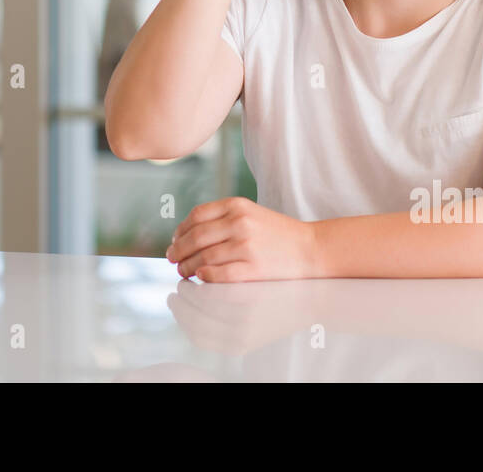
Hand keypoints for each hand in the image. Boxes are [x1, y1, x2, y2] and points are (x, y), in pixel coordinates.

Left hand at [165, 196, 320, 281]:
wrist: (310, 248)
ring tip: (183, 271)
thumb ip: (222, 217)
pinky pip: (219, 274)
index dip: (180, 230)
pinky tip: (201, 277)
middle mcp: (240, 223)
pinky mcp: (253, 268)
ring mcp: (246, 246)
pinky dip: (205, 276)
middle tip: (172, 258)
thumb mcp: (250, 213)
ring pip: (204, 257)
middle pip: (196, 237)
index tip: (174, 240)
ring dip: (188, 266)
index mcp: (238, 205)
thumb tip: (187, 234)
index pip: (197, 215)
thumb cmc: (277, 233)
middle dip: (178, 250)